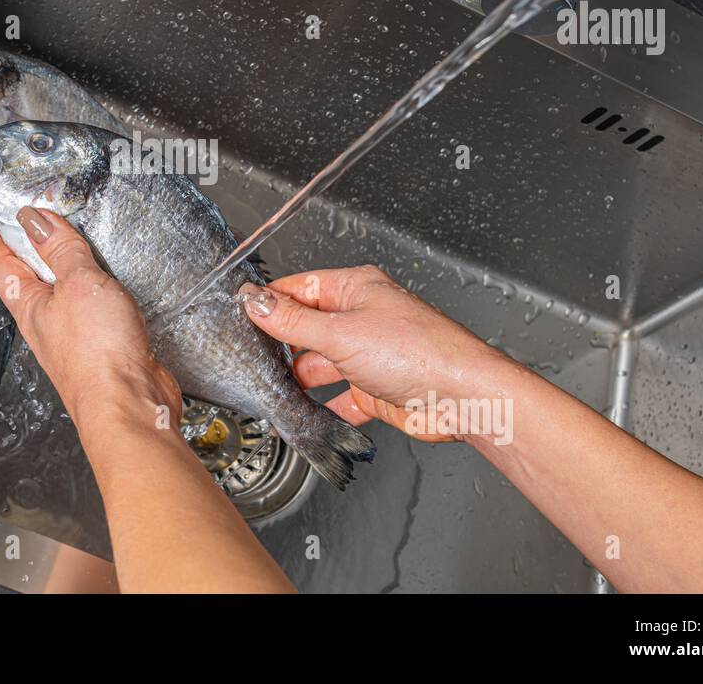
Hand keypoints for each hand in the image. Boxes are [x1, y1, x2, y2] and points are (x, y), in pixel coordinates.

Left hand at [0, 207, 181, 428]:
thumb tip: (35, 220)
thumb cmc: (96, 352)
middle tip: (57, 222)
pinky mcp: (104, 348)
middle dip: (42, 251)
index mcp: (28, 306)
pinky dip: (101, 294)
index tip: (18, 214)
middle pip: (34, 280)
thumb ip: (60, 249)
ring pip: (67, 296)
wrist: (129, 405)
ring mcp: (74, 338)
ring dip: (75, 272)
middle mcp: (47, 324)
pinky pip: (95, 312)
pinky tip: (116, 287)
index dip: (7, 237)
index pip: (4, 265)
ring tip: (88, 248)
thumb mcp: (77, 283)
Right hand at [238, 265, 522, 441]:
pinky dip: (324, 407)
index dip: (270, 301)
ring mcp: (369, 355)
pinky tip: (308, 414)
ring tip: (278, 390)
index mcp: (355, 289)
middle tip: (256, 360)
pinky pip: (339, 397)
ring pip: (320, 365)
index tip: (241, 315)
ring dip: (302, 380)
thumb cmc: (419, 352)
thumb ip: (293, 322)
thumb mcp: (340, 333)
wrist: (462, 397)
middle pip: (307, 329)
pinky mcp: (375, 389)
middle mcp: (362, 319)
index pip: (299, 288)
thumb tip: (256, 303)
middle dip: (283, 346)